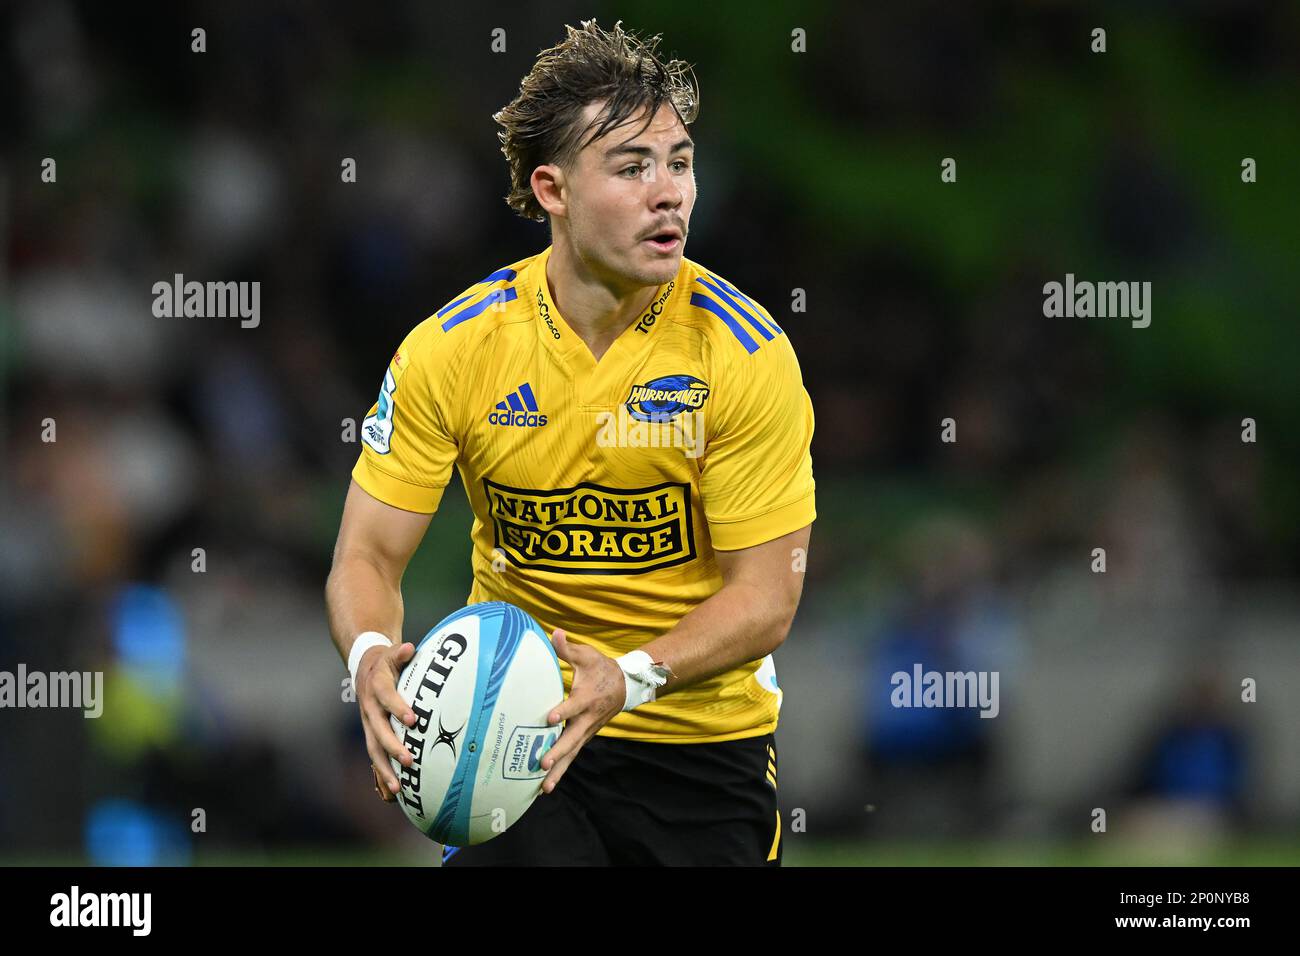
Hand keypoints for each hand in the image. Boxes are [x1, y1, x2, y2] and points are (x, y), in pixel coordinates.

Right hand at [356, 640, 417, 799]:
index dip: (398, 708)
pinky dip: (380, 778)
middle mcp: (370, 711)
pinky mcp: (372, 736)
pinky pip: (375, 760)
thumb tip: (410, 648)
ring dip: (385, 771)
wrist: (365, 670)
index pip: (386, 698)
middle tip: (409, 761)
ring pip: (374, 752)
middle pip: (378, 732)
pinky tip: (390, 797)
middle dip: (393, 748)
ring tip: (398, 790)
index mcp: (377, 688)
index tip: (413, 720)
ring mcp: (369, 726)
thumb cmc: (386, 663)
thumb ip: (401, 653)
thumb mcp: (392, 654)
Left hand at [540, 628, 625, 793]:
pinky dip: (561, 770)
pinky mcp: (584, 736)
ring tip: (543, 788)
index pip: (574, 705)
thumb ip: (567, 648)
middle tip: (542, 763)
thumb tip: (554, 632)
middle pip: (572, 738)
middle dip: (558, 752)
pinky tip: (546, 784)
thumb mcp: (586, 654)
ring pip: (573, 753)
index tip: (549, 717)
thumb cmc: (601, 668)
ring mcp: (587, 730)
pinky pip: (573, 755)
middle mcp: (588, 718)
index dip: (563, 711)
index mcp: (587, 697)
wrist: (625, 685)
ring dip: (559, 770)